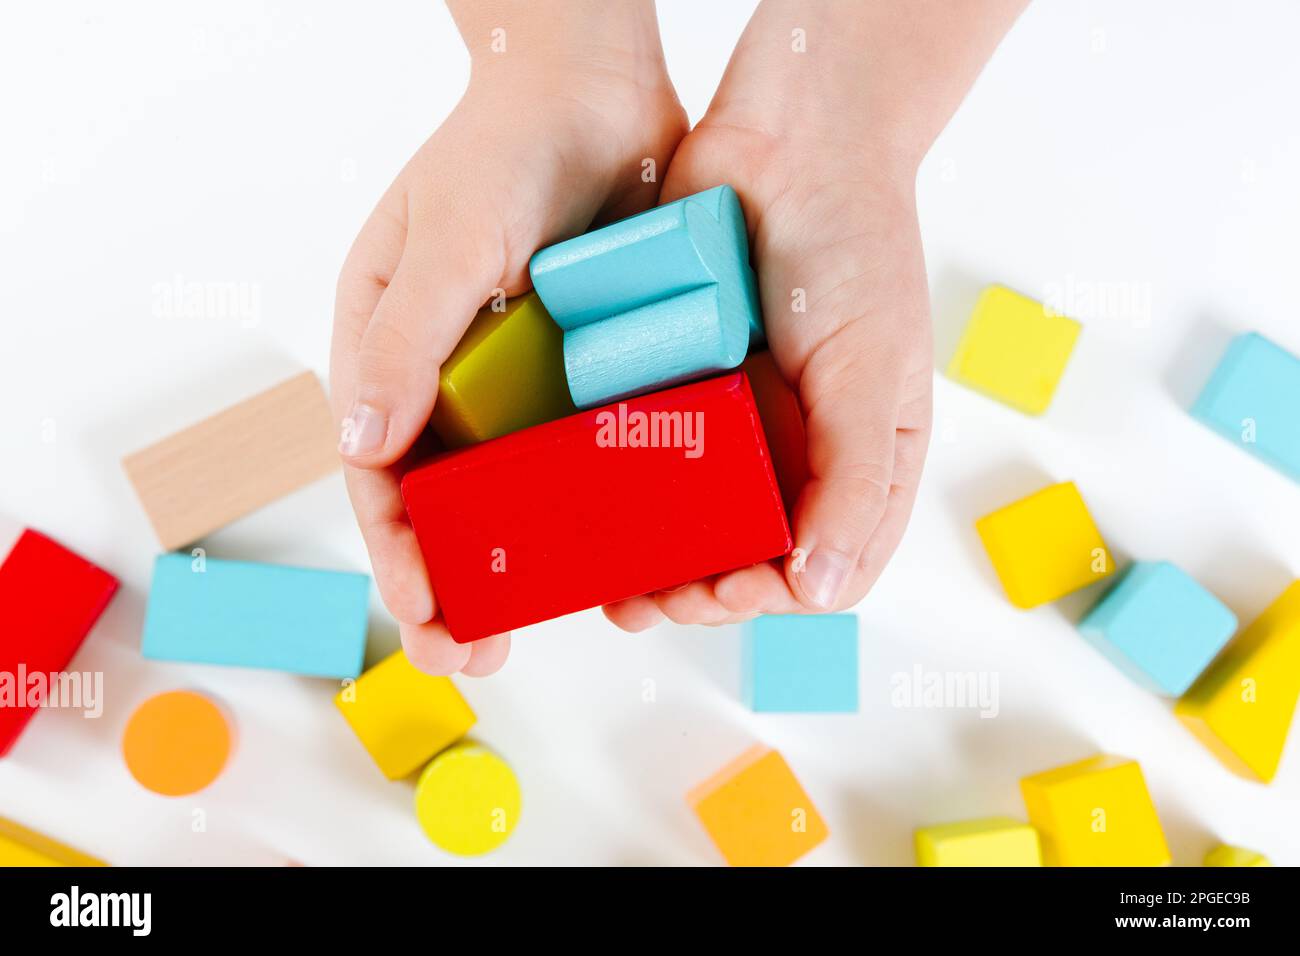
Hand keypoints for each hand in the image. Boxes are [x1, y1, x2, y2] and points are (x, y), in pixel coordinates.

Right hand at [332, 4, 686, 674]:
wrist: (598, 91)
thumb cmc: (503, 148)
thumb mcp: (449, 239)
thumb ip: (404, 339)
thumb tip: (362, 444)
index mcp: (389, 354)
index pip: (380, 476)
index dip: (399, 555)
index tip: (427, 619)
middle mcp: (449, 382)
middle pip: (444, 506)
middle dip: (455, 588)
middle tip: (480, 655)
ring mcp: (518, 384)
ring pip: (514, 498)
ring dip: (525, 564)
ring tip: (549, 624)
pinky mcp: (581, 377)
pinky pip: (580, 458)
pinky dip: (590, 509)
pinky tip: (617, 552)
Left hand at [603, 8, 941, 629]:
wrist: (789, 133)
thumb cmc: (857, 245)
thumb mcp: (875, 369)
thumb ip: (855, 478)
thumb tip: (822, 590)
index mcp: (860, 456)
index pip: (828, 564)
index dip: (775, 596)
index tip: (726, 592)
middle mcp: (794, 448)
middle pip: (748, 555)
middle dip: (702, 589)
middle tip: (656, 597)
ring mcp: (731, 418)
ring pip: (689, 518)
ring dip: (651, 557)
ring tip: (610, 580)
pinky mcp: (673, 380)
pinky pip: (644, 451)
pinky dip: (619, 488)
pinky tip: (583, 508)